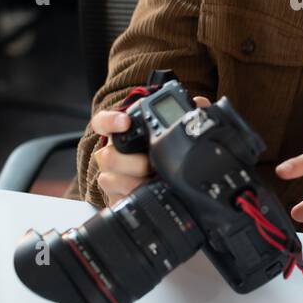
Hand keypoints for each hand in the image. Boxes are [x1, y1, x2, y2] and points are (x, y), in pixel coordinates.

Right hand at [90, 95, 210, 203]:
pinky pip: (114, 198)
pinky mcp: (114, 196)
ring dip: (133, 181)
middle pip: (107, 155)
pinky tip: (146, 193)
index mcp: (122, 135)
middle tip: (150, 164)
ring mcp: (112, 176)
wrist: (158, 181)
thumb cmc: (162, 152)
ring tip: (151, 181)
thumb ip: (186, 115)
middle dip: (131, 162)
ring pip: (108, 178)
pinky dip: (131, 196)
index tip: (125, 122)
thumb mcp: (173, 134)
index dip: (111, 121)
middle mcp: (112, 154)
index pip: (103, 122)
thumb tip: (200, 104)